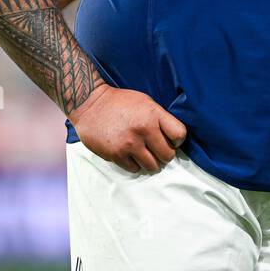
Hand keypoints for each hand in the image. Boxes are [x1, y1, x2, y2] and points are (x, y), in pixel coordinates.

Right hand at [68, 83, 186, 174]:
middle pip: (168, 155)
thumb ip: (159, 118)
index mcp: (153, 114)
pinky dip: (134, 164)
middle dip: (165, 154)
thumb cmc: (120, 102)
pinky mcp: (116, 154)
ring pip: (152, 166)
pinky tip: (130, 155)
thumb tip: (173, 138)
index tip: (172, 140)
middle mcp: (144, 130)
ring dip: (151, 162)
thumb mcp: (145, 102)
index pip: (179, 134)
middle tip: (158, 151)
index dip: (178, 140)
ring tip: (145, 155)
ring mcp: (130, 143)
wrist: (90, 103)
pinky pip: (134, 168)